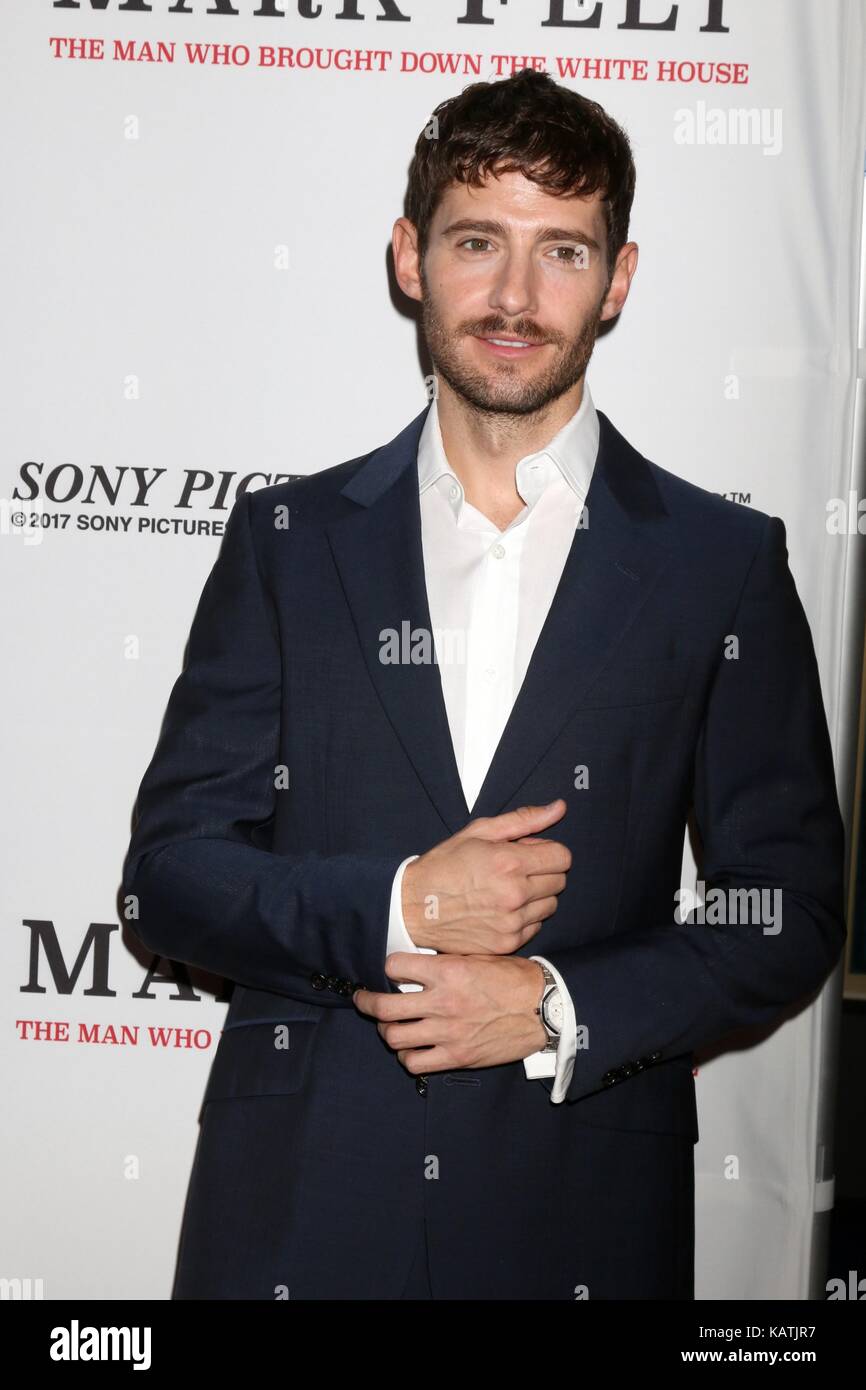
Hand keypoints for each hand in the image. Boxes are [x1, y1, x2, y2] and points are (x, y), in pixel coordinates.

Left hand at [353, 953, 547, 1073]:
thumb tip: (417, 965)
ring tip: (389, 1026)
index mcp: (448, 971)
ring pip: (394, 1037)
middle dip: (367, 1002)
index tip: (391, 970)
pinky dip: (406, 1056)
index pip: (394, 965)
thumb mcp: (478, 957)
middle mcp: (442, 1001)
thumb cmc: (514, 979)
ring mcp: (448, 1032)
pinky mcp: (457, 1057)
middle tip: (364, 999)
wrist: (543, 1009)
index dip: (390, 966)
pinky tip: (411, 1048)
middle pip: (383, 1007)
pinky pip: (415, 1063)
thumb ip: (445, 962)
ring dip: (386, 1031)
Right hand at [401, 800, 570, 954]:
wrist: (414, 907)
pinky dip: (524, 918)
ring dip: (536, 896)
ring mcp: (511, 922)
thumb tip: (559, 808)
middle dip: (543, 872)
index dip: (548, 851)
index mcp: (510, 863)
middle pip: (560, 881)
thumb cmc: (444, 865)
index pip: (562, 857)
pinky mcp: (507, 943)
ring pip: (550, 905)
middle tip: (515, 870)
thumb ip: (523, 820)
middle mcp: (515, 894)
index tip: (530, 853)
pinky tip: (501, 909)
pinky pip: (535, 927)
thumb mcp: (478, 832)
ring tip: (507, 890)